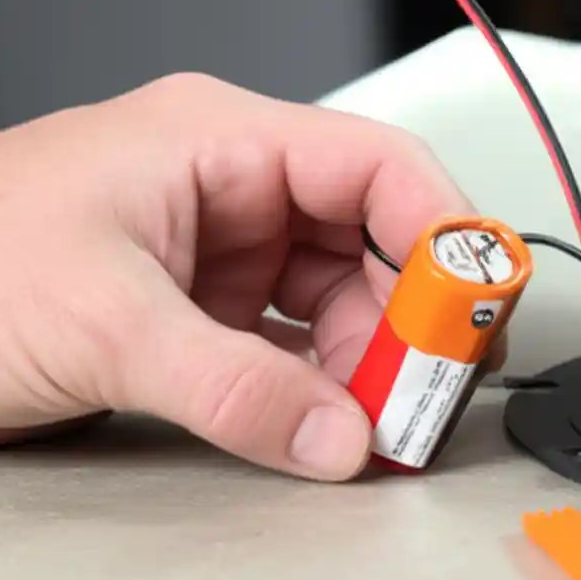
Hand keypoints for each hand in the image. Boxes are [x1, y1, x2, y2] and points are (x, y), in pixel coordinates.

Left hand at [0, 74, 498, 480]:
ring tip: (374, 421)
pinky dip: (321, 386)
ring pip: (340, 301)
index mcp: (216, 143)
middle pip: (372, 242)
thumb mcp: (104, 325)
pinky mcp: (203, 312)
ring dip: (367, 364)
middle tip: (425, 390)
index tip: (476, 306)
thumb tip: (341, 436)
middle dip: (406, 320)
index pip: (375, 167)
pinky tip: (328, 422)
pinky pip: (295, 345)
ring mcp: (219, 253)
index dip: (443, 233)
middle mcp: (230, 191)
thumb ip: (236, 389)